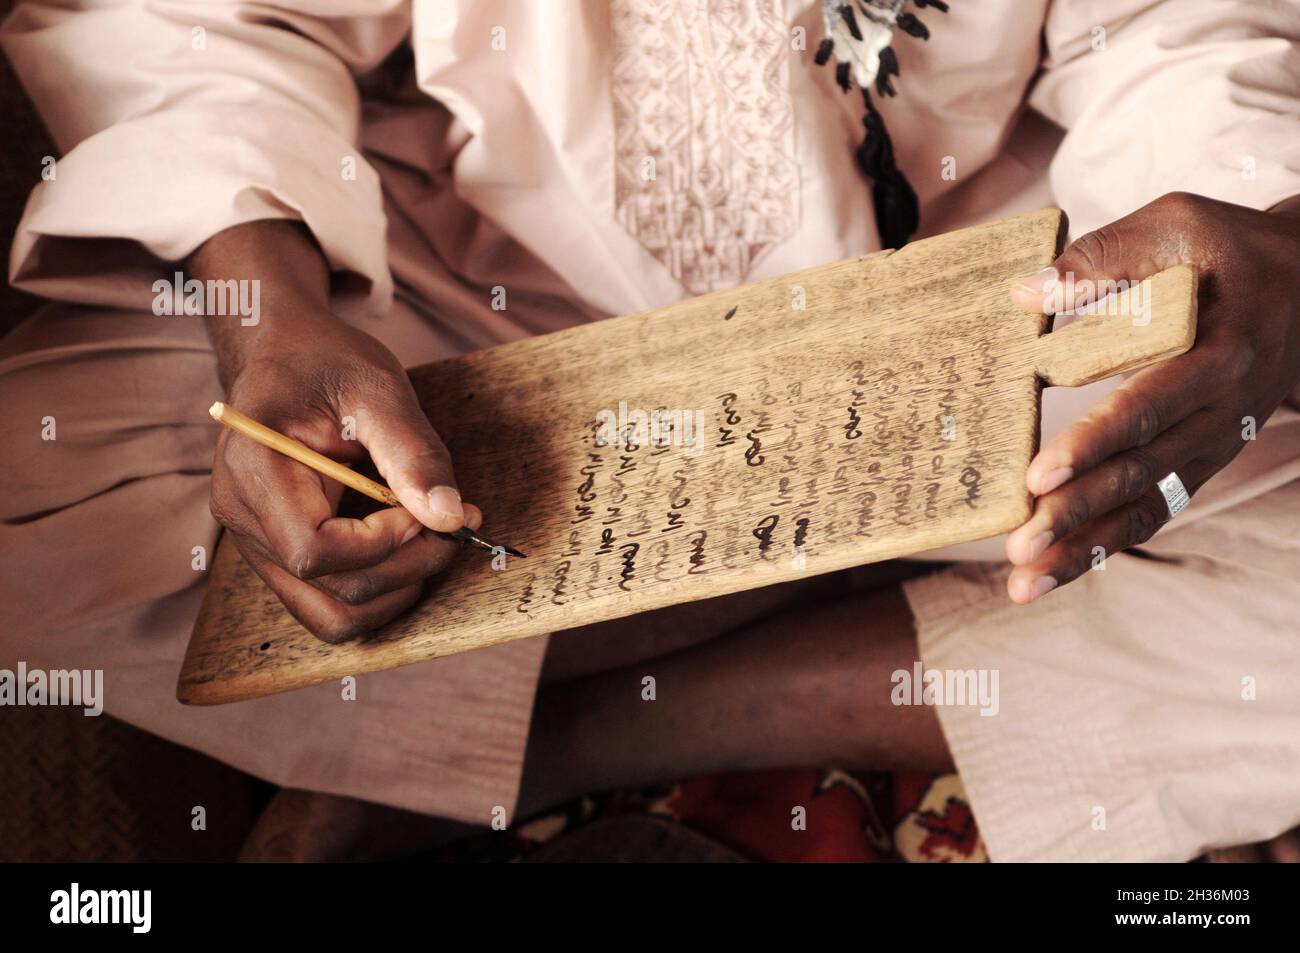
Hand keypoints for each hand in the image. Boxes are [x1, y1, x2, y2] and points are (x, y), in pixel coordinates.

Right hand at [195, 221, 479, 641]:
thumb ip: (414, 454)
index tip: (427, 505)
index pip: (316, 551)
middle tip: (458, 524)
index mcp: (254, 470)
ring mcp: (256, 543)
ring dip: (397, 590)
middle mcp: (243, 518)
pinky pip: (329, 600)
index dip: (385, 542)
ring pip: (330, 616)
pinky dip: (381, 585)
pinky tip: (411, 543)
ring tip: (437, 537)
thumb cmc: (326, 360)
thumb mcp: (379, 389)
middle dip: (408, 569)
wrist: (283, 352)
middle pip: (329, 594)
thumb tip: (450, 517)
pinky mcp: (279, 552)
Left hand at [1004, 192, 1299, 602]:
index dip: (1094, 442)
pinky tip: (1058, 569)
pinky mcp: (1203, 458)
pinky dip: (1108, 542)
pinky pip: (1156, 508)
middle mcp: (1224, 410)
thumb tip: (1024, 296)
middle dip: (1078, 514)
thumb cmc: (1232, 249)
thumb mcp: (1179, 225)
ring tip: (1023, 582)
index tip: (1038, 474)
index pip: (1151, 405)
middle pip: (1144, 473)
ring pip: (1149, 505)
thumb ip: (1103, 260)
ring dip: (1085, 548)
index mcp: (1223, 351)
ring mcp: (1218, 442)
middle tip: (1018, 548)